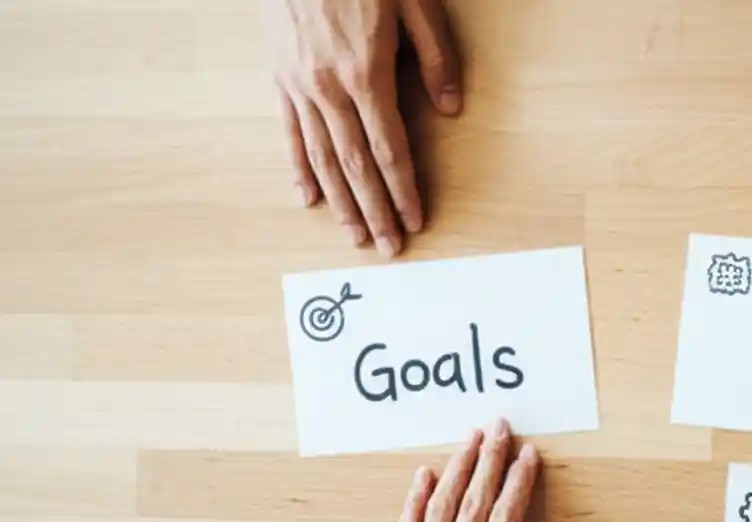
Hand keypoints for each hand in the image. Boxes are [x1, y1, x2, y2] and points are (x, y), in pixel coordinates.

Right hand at [262, 0, 461, 258]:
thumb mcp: (412, 1)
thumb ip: (434, 56)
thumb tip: (450, 108)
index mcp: (366, 72)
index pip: (390, 149)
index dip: (403, 189)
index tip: (415, 220)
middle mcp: (328, 88)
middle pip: (356, 165)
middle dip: (375, 210)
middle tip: (388, 246)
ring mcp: (298, 85)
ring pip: (322, 157)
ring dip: (341, 202)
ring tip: (355, 235)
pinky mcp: (278, 76)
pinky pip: (290, 133)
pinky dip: (300, 169)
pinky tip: (309, 200)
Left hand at [372, 419, 578, 521]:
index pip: (506, 520)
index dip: (520, 483)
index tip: (530, 455)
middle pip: (473, 503)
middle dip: (490, 460)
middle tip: (500, 426)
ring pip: (439, 509)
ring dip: (457, 468)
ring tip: (471, 438)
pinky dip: (415, 501)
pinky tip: (424, 476)